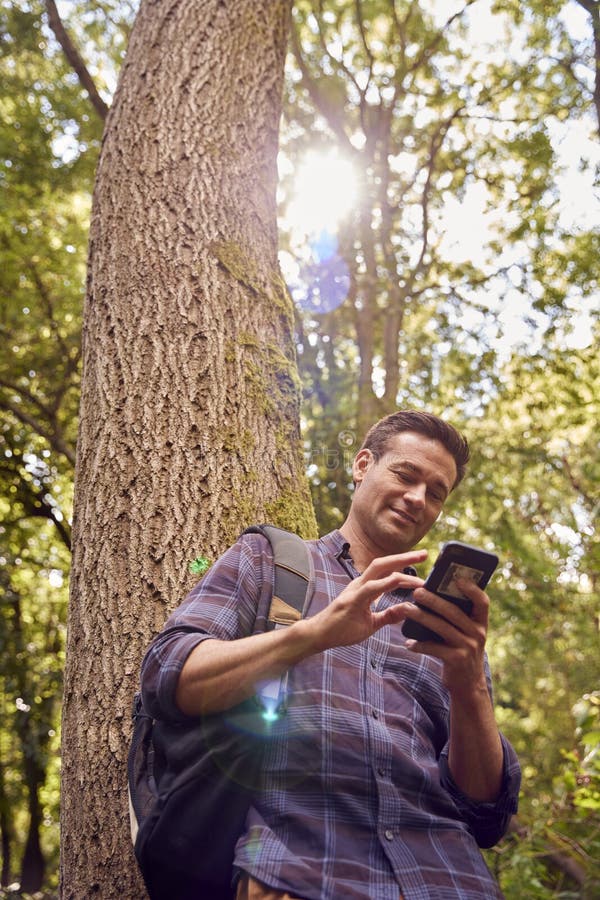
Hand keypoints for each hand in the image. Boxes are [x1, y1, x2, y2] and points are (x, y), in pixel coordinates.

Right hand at [304, 551, 426, 652]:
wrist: (319, 635)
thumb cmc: (342, 628)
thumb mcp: (371, 623)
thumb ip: (388, 616)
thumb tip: (407, 611)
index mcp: (365, 587)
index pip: (387, 571)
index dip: (404, 565)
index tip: (422, 563)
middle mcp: (361, 584)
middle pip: (385, 563)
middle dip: (405, 557)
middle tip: (425, 554)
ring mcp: (355, 590)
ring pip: (379, 570)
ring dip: (400, 566)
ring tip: (418, 566)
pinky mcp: (352, 600)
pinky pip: (370, 588)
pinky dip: (385, 583)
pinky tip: (399, 581)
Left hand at [400, 578, 489, 695]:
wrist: (467, 684)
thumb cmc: (461, 650)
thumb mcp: (466, 633)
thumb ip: (457, 617)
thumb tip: (431, 593)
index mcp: (480, 623)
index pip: (483, 602)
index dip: (472, 589)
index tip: (458, 578)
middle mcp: (478, 634)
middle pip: (454, 612)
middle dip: (434, 600)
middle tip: (417, 591)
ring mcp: (468, 648)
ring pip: (442, 628)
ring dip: (421, 617)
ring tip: (405, 608)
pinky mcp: (457, 660)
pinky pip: (434, 648)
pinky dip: (419, 645)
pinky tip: (408, 643)